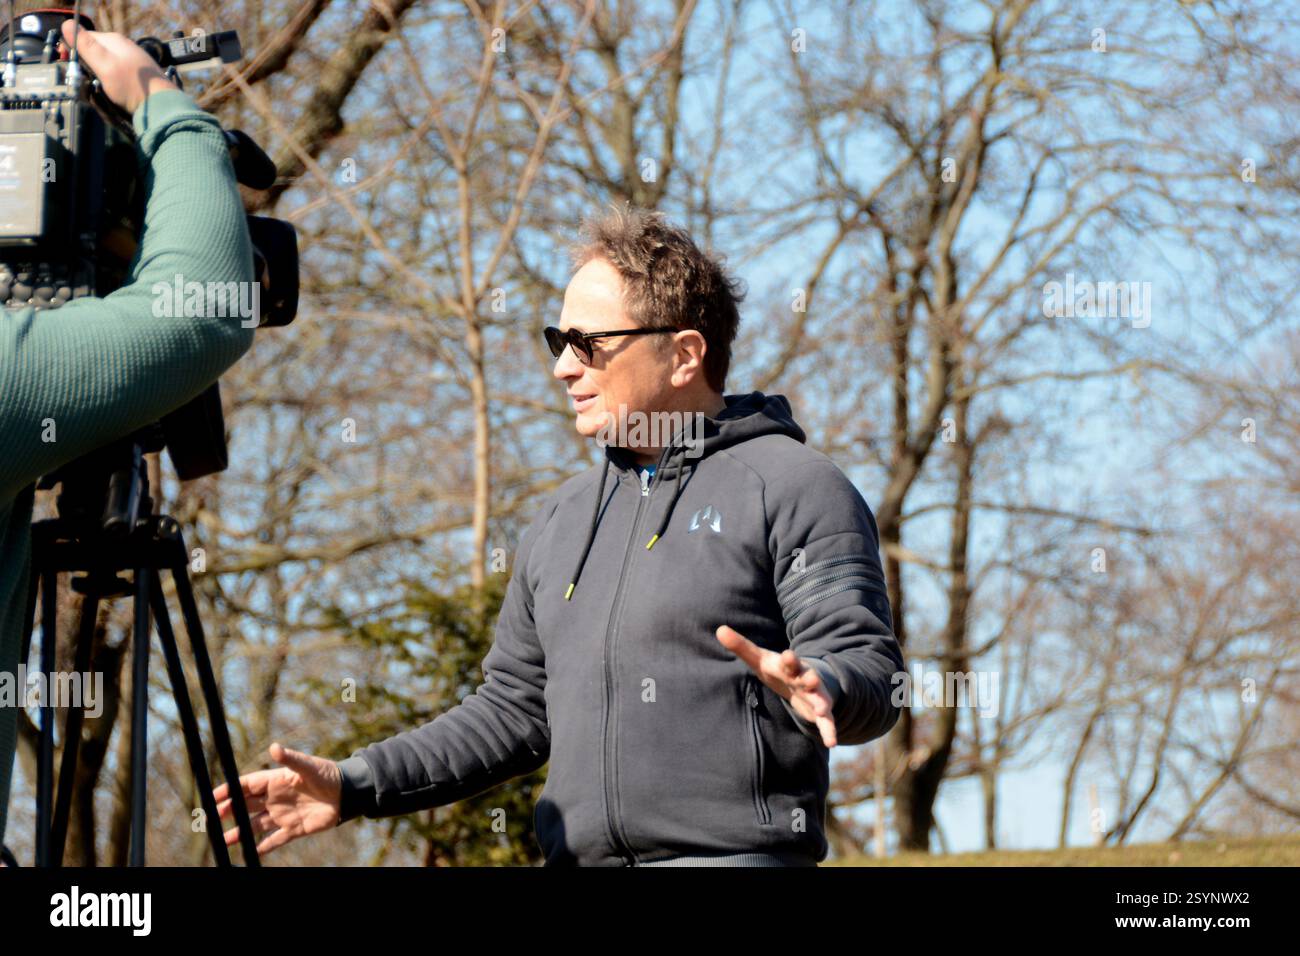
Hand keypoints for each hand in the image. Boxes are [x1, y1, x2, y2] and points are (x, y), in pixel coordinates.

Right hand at [60, 20, 175, 114]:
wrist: (161, 105)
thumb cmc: (134, 86)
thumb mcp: (104, 65)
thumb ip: (86, 46)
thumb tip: (67, 24)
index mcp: (113, 40)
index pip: (83, 37)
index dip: (71, 48)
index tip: (65, 60)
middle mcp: (122, 47)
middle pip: (93, 50)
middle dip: (84, 62)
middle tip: (80, 76)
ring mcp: (130, 60)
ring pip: (103, 62)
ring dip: (96, 73)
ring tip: (96, 85)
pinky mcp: (135, 74)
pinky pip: (114, 73)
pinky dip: (109, 80)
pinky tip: (111, 89)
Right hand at [213, 742, 343, 855]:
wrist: (347, 793)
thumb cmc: (328, 774)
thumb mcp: (308, 766)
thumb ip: (290, 759)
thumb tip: (274, 747)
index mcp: (275, 781)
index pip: (246, 786)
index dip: (229, 790)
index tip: (212, 797)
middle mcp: (275, 798)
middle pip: (245, 806)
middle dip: (228, 811)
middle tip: (211, 819)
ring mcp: (283, 815)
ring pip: (255, 825)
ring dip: (240, 833)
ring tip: (223, 841)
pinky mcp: (294, 829)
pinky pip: (275, 840)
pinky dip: (264, 847)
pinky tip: (252, 853)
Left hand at [716, 625, 837, 747]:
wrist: (806, 679)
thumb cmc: (778, 669)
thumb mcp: (759, 658)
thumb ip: (740, 646)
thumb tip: (719, 630)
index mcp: (789, 666)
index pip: (788, 660)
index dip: (788, 659)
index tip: (787, 656)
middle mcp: (804, 678)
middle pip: (808, 677)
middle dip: (810, 678)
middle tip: (812, 679)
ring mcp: (814, 695)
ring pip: (820, 698)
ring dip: (822, 702)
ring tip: (822, 709)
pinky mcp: (820, 712)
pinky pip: (827, 722)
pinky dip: (829, 731)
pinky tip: (831, 743)